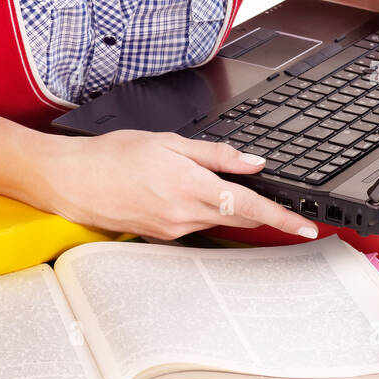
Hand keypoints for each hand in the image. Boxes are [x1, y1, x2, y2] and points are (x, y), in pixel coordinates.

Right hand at [30, 130, 316, 240]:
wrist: (73, 180)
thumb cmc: (113, 156)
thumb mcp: (170, 143)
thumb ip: (216, 154)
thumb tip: (253, 162)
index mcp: (191, 187)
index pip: (250, 206)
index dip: (282, 218)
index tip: (306, 226)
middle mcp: (185, 215)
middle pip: (239, 217)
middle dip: (262, 212)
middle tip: (281, 204)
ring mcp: (173, 230)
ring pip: (218, 220)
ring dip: (230, 208)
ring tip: (222, 187)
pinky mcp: (162, 235)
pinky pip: (195, 223)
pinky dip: (204, 210)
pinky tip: (189, 193)